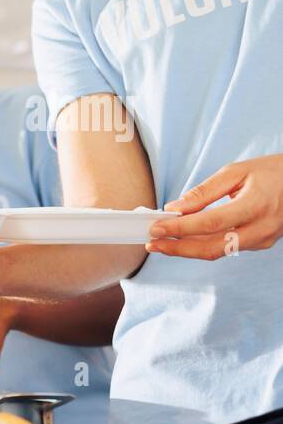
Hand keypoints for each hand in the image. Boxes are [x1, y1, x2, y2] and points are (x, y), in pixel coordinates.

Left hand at [148, 155, 282, 259]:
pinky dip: (203, 245)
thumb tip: (174, 208)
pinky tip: (185, 240)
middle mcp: (261, 228)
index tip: (156, 227)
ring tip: (162, 243)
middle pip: (212, 248)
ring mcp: (263, 239)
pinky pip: (227, 247)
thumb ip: (204, 192)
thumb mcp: (237, 172)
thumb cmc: (272, 172)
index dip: (180, 228)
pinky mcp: (261, 243)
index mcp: (256, 205)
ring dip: (187, 249)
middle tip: (152, 244)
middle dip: (178, 248)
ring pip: (218, 251)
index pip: (210, 223)